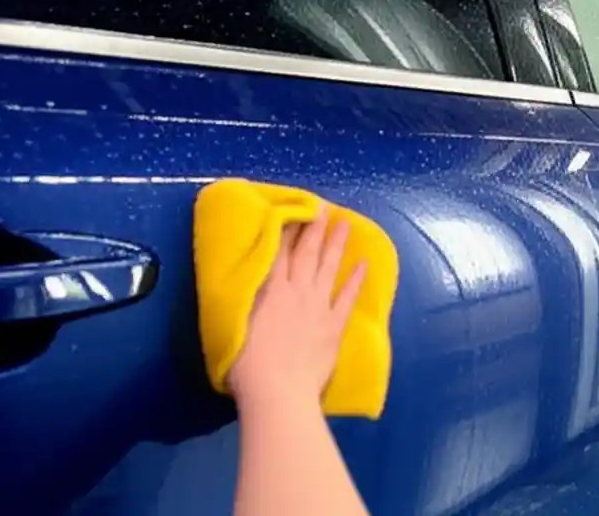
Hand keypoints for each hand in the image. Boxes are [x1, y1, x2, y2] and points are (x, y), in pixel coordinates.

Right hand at [228, 205, 364, 409]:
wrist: (278, 391)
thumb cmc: (246, 366)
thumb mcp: (234, 324)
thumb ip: (242, 300)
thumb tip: (245, 283)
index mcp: (269, 291)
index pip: (279, 252)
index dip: (287, 230)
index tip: (295, 210)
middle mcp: (296, 292)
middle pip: (306, 254)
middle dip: (314, 228)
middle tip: (323, 206)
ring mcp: (318, 307)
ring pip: (329, 268)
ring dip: (337, 244)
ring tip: (345, 223)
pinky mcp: (334, 326)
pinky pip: (348, 297)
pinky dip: (356, 279)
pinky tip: (365, 263)